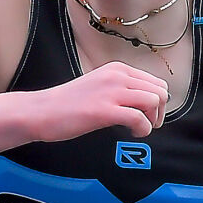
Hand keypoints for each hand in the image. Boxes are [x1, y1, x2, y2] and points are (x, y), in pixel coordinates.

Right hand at [30, 61, 168, 142]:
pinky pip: (139, 118)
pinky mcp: (104, 110)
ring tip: (139, 129)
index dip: (158, 102)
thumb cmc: (68, 104)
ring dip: (153, 120)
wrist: (42, 111)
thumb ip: (120, 88)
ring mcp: (111, 92)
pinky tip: (132, 133)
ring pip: (154, 101)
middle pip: (160, 91)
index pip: (156, 81)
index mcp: (117, 69)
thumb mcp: (99, 86)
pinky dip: (142, 129)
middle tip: (147, 124)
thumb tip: (145, 101)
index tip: (148, 115)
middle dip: (159, 112)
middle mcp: (117, 76)